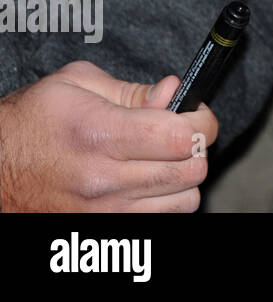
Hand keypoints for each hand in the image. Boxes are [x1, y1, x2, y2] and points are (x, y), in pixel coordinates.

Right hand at [0, 61, 217, 211]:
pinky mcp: (103, 230)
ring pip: (185, 201)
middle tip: (178, 133)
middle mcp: (103, 180)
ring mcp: (103, 212)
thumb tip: (173, 92)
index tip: (194, 114)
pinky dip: (166, 201)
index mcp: (100, 135)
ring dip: (183, 177)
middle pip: (191, 170)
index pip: (181, 137)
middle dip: (195, 146)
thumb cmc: (29, 123)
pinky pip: (162, 220)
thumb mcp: (74, 84)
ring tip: (162, 159)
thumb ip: (133, 89)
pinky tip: (148, 182)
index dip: (201, 121)